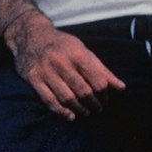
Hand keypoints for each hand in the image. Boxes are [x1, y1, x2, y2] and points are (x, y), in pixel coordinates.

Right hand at [7, 12, 124, 121]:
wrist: (30, 36)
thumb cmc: (62, 45)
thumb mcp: (83, 51)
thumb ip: (102, 70)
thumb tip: (121, 87)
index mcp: (77, 54)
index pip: (97, 80)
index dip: (104, 94)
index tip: (106, 100)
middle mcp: (61, 62)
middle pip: (83, 91)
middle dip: (93, 104)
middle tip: (98, 109)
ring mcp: (46, 71)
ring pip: (67, 98)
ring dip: (79, 109)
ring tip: (86, 112)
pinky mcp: (33, 78)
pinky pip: (49, 100)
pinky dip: (61, 111)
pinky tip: (70, 115)